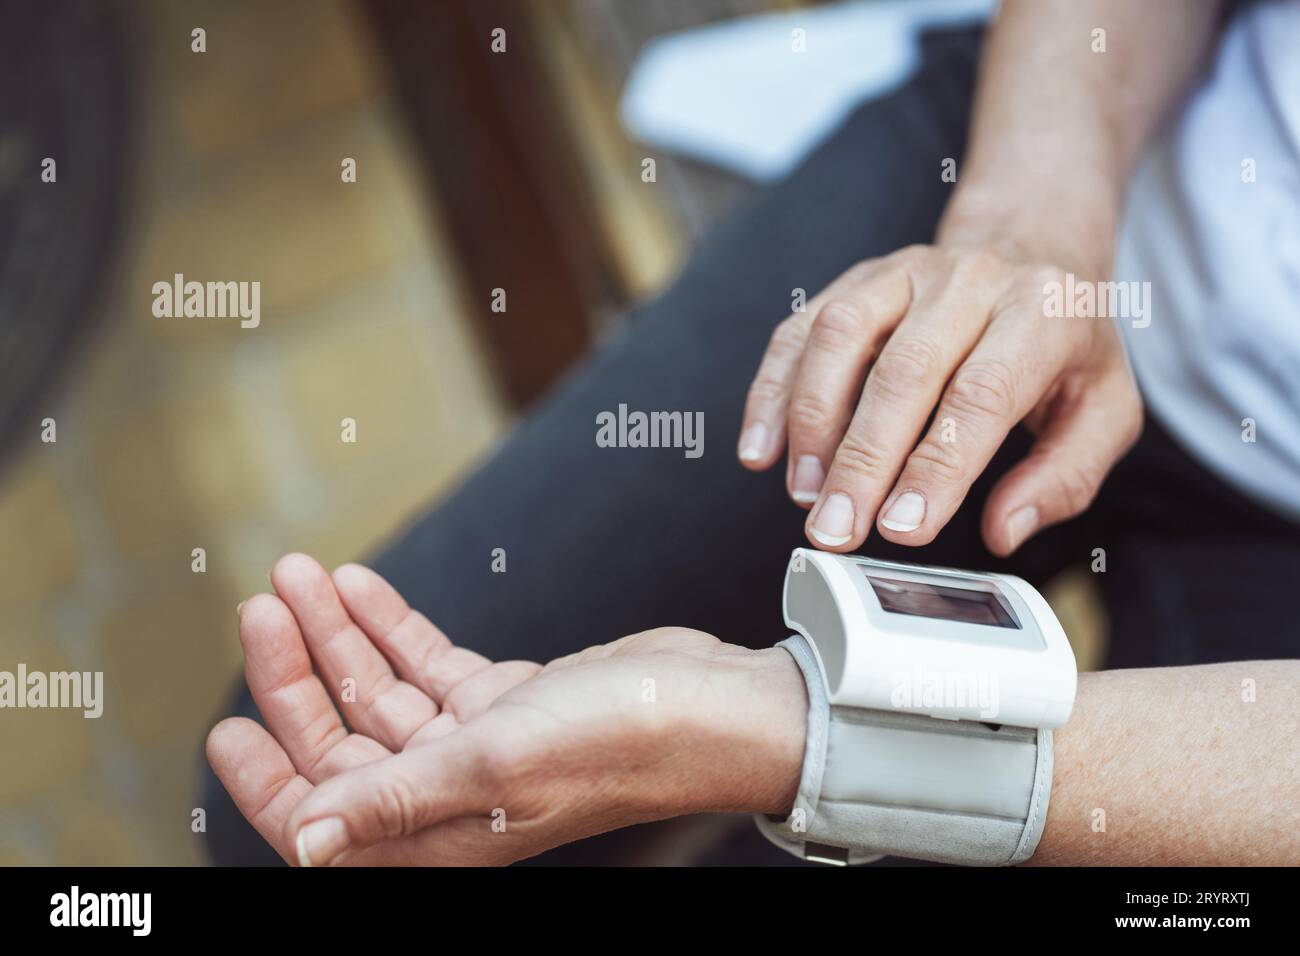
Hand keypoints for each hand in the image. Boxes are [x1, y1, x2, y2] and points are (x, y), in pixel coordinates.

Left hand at [206, 554, 804, 865]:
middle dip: (300, 670)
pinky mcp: (510, 701)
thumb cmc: (623, 740)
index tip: (225, 723)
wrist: (716, 704)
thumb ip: (396, 799)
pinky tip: (363, 586)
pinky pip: (431, 663)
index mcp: (442, 830)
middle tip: (264, 598)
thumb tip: (302, 846)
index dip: (268, 777)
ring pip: (385, 689)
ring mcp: (482, 744)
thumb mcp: (498, 762)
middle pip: (347, 737)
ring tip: (302, 574)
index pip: (325, 814)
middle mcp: (453, 795)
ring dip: (340, 634)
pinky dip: (394, 626)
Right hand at [736, 236, 1141, 555]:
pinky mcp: (855, 280)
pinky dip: (771, 392)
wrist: (1030, 249)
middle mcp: (969, 280)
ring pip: (839, 337)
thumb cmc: (1062, 345)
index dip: (937, 465)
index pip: (981, 393)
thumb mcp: (1104, 408)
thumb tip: (1004, 529)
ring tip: (804, 495)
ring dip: (811, 423)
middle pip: (903, 370)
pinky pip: (799, 331)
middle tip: (836, 529)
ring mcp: (904, 272)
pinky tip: (761, 451)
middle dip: (862, 459)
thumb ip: (1066, 475)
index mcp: (1043, 311)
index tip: (903, 528)